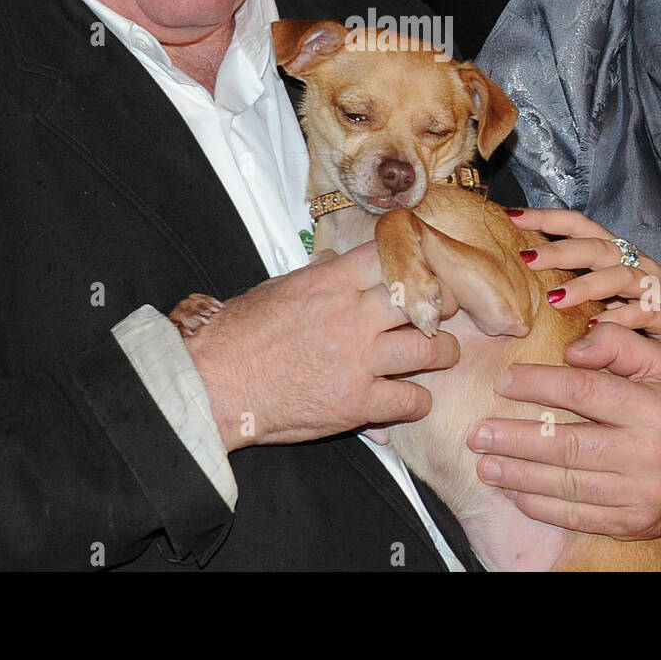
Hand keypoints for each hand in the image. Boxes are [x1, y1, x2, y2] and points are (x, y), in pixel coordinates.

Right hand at [185, 242, 458, 450]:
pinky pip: (409, 400)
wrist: (215, 385)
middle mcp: (351, 316)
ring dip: (443, 352)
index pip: (392, 256)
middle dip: (443, 304)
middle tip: (445, 312)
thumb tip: (339, 258)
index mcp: (330, 281)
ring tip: (444, 354)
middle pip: (423, 300)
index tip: (425, 269)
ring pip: (428, 350)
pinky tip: (413, 398)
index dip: (416, 260)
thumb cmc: (239, 333)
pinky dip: (418, 401)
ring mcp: (357, 361)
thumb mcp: (279, 288)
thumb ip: (319, 275)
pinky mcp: (356, 403)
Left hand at [468, 322, 660, 539]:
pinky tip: (516, 494)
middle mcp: (647, 455)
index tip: (504, 382)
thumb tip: (571, 348)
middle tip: (478, 434)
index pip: (584, 392)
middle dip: (516, 440)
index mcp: (652, 408)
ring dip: (520, 476)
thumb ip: (617, 344)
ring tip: (486, 464)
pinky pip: (580, 517)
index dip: (539, 385)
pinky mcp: (633, 523)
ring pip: (568, 485)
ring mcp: (640, 495)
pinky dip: (543, 507)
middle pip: (568, 446)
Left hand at [512, 207, 660, 391]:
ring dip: (586, 285)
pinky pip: (645, 312)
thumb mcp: (614, 300)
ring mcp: (655, 287)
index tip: (511, 216)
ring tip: (555, 299)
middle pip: (596, 246)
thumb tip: (529, 286)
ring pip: (619, 275)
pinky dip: (621, 319)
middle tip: (524, 257)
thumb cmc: (656, 318)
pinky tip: (597, 328)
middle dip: (559, 249)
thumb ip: (582, 289)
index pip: (581, 227)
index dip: (547, 218)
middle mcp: (636, 264)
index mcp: (619, 256)